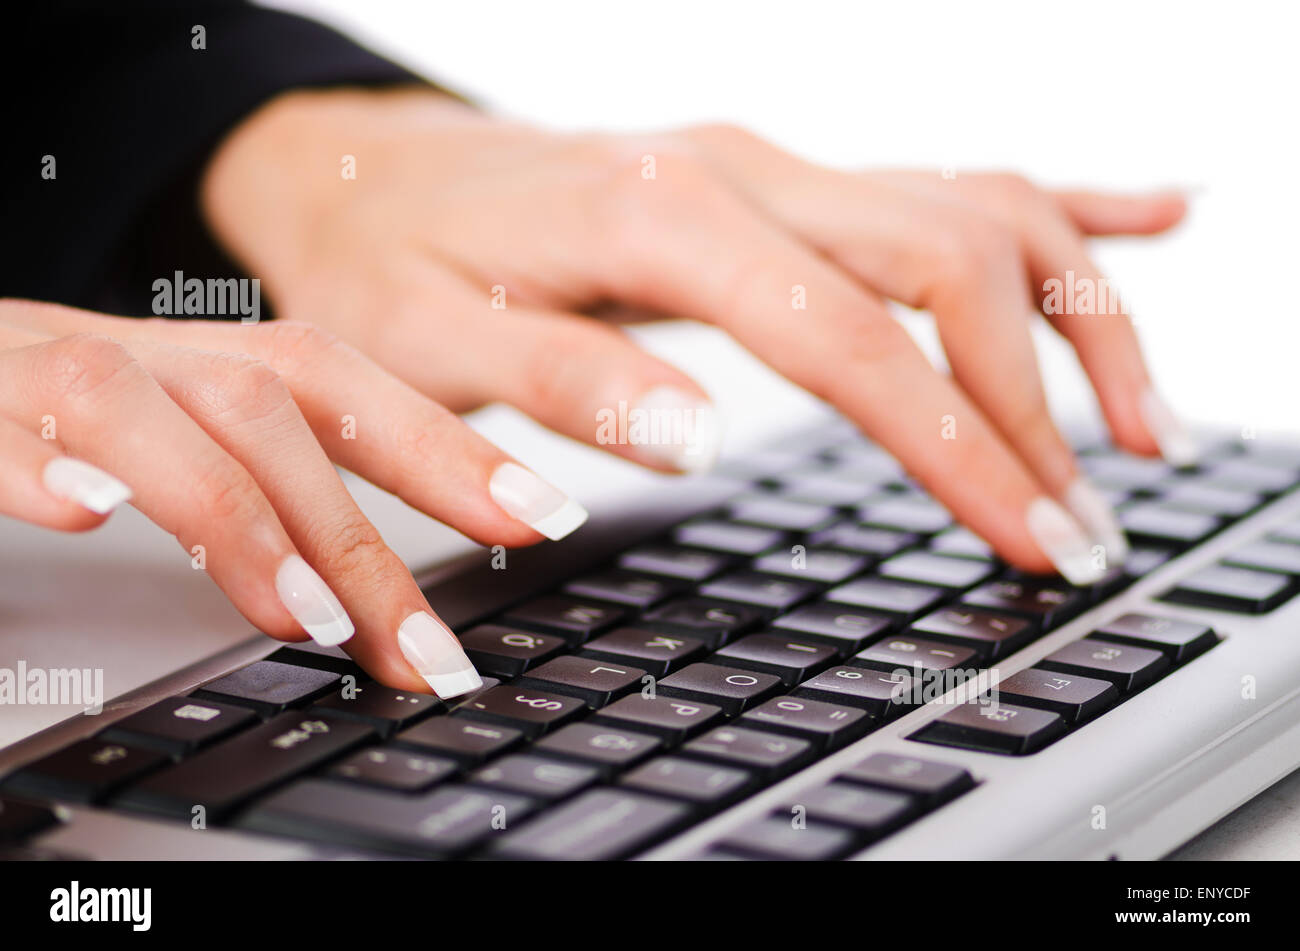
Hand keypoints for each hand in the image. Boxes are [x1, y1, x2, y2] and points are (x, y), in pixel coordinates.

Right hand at [0, 300, 587, 694]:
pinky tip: (82, 511)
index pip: (341, 389)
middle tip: (429, 650)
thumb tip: (360, 603)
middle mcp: (130, 359)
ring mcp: (26, 370)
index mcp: (196, 370)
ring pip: (135, 405)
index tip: (542, 516)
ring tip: (304, 616)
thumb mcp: (164, 449)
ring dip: (228, 513)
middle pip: (265, 407)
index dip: (446, 446)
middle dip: (359, 534)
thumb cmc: (42, 419)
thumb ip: (255, 504)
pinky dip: (31, 458)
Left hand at [201, 87, 1191, 582]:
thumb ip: (559, 383)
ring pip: (973, 208)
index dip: (955, 441)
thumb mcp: (428, 340)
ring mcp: (772, 163)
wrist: (370, 176)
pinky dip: (1054, 207)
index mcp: (659, 214)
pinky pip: (943, 173)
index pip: (848, 336)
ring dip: (1075, 314)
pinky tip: (1143, 220)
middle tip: (1082, 525)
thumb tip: (698, 439)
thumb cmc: (391, 263)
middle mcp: (739, 168)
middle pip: (947, 262)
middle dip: (1036, 405)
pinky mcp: (782, 177)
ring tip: (1141, 428)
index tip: (1029, 531)